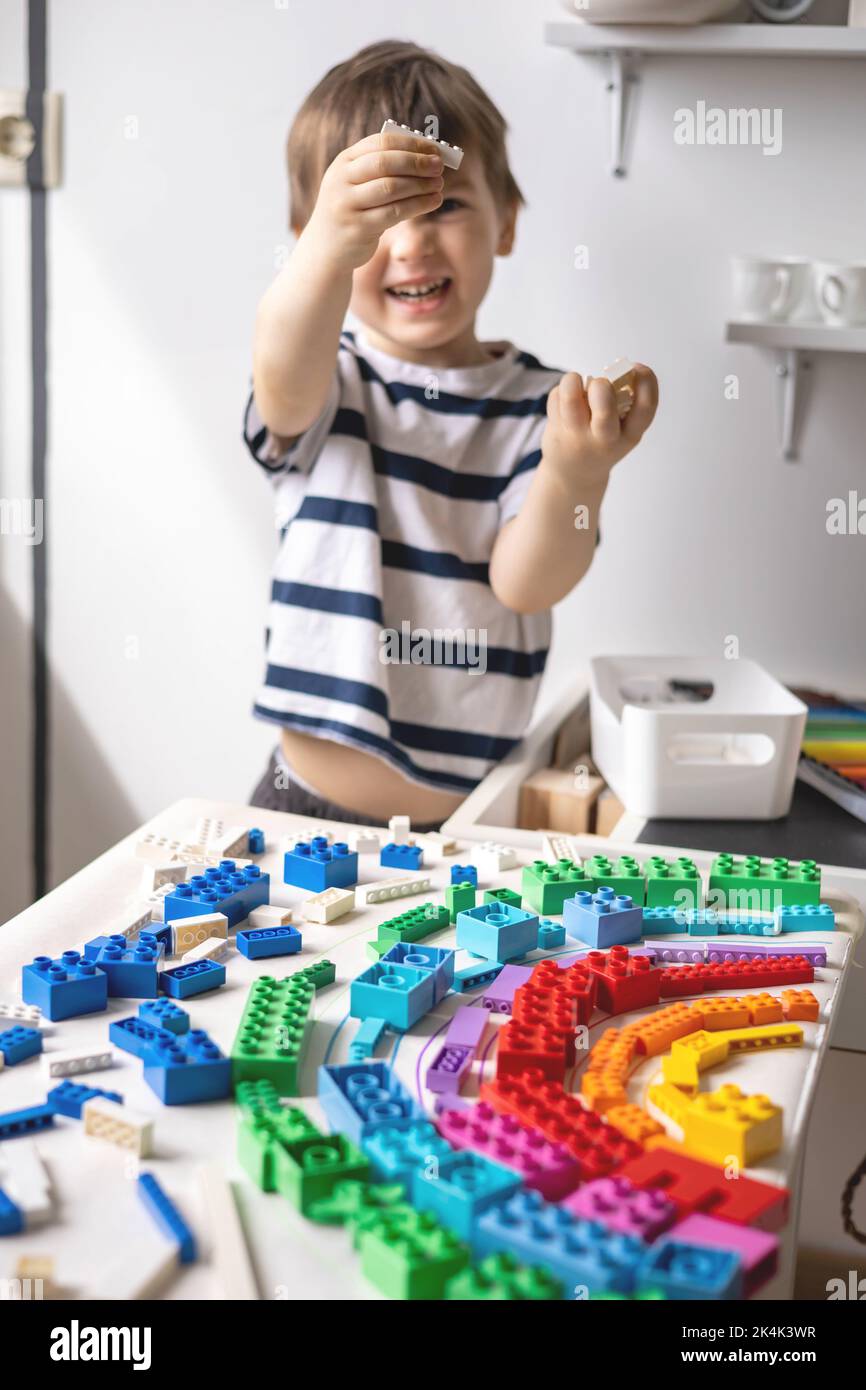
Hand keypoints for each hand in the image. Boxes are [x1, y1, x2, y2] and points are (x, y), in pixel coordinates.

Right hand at [303, 130, 445, 272]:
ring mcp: (346, 205)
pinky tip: (433, 201)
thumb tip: (426, 155)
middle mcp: (341, 180)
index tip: (433, 148)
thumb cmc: (352, 211)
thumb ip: (382, 168)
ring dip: (420, 185)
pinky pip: (394, 213)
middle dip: (416, 163)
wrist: (325, 250)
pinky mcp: (357, 229)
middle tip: (439, 166)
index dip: (410, 144)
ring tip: (439, 184)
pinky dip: (418, 205)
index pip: (380, 143)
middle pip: (385, 163)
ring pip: (391, 188)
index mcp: (343, 162)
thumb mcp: (357, 184)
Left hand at [541, 365, 658, 489]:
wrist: (574, 475)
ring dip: (572, 381)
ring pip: (570, 399)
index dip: (646, 381)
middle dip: (602, 386)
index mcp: (630, 435)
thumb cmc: (603, 442)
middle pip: (604, 408)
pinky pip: (556, 398)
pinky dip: (560, 390)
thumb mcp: (623, 431)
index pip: (645, 407)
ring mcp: (578, 437)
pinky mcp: (556, 432)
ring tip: (575, 382)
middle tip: (601, 384)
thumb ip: (625, 404)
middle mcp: (605, 439)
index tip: (637, 367)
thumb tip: (615, 370)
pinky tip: (565, 400)